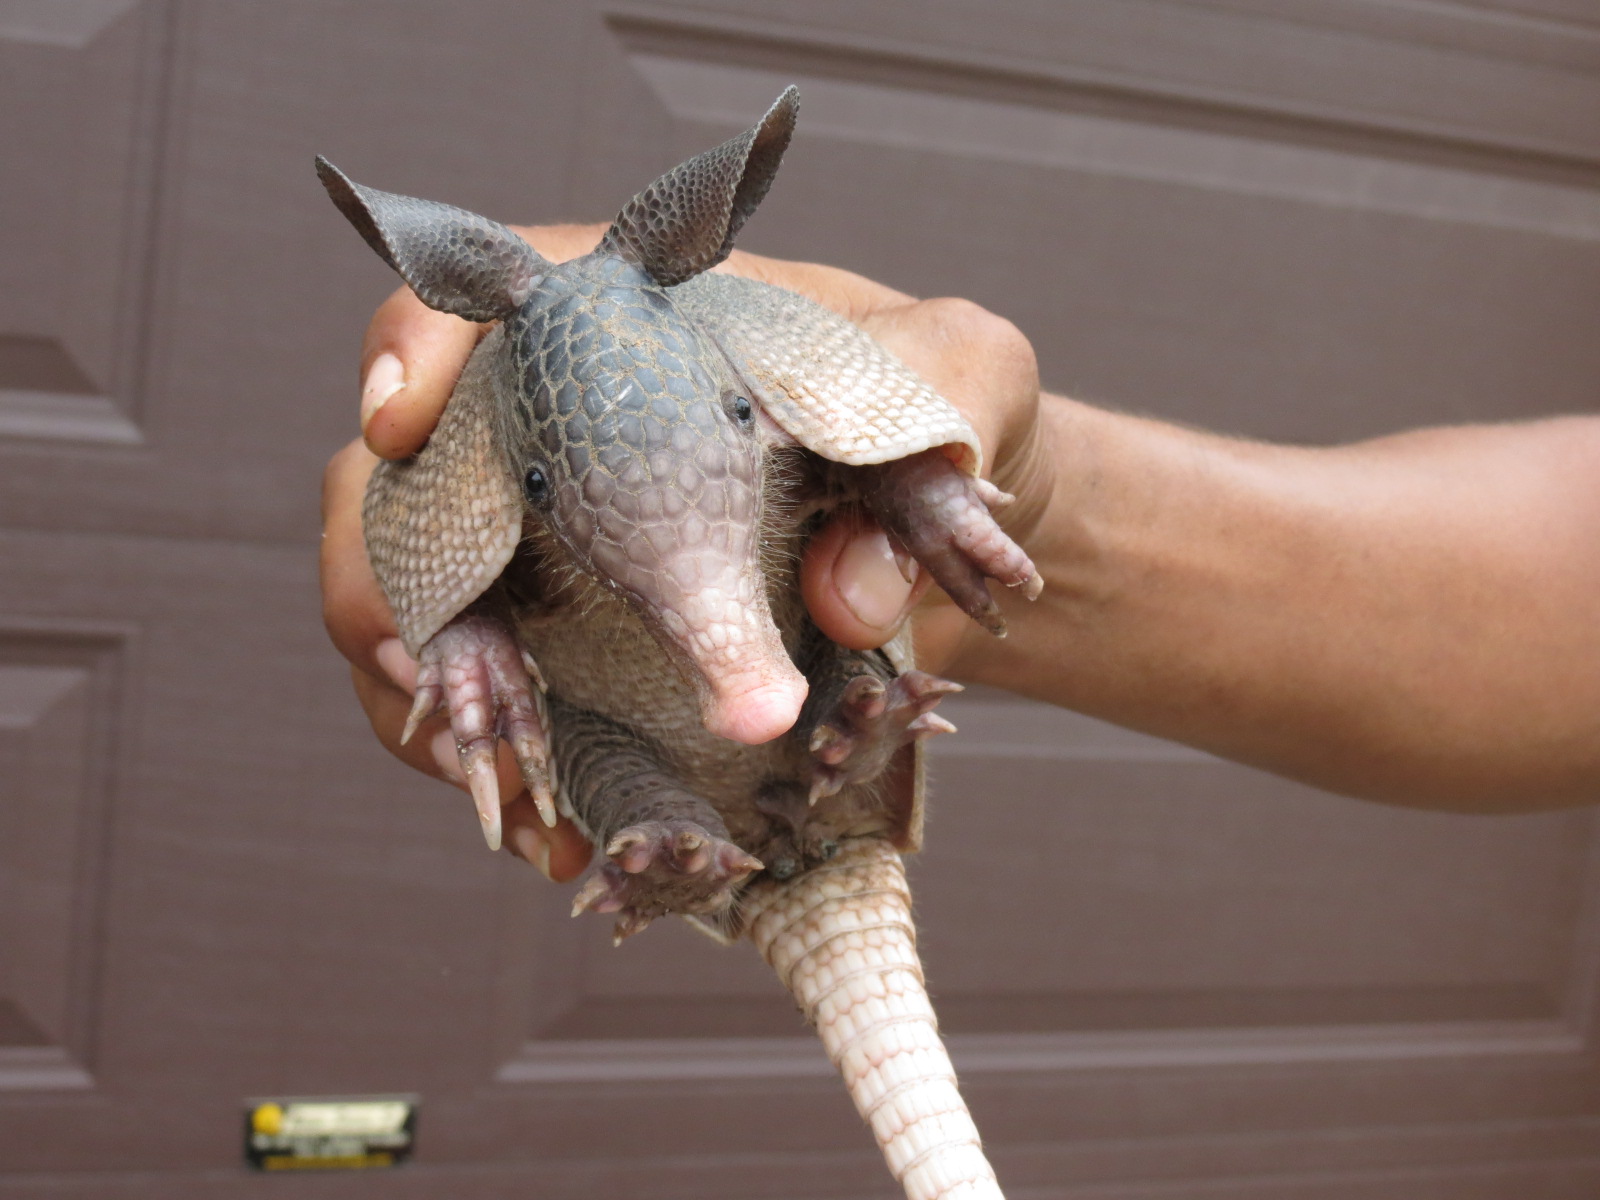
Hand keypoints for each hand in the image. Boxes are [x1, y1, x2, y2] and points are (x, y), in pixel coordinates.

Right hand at [321, 225, 1051, 872]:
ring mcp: (550, 539)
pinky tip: (558, 830)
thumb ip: (933, 430)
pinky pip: (488, 697)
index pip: (474, 302)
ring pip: (415, 604)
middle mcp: (556, 425)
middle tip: (421, 661)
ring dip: (429, 701)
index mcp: (623, 322)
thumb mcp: (966, 377)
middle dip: (384, 572)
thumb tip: (845, 594)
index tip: (397, 422)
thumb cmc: (937, 413)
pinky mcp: (573, 635)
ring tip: (495, 783)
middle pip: (398, 477)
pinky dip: (499, 765)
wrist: (950, 519)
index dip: (409, 351)